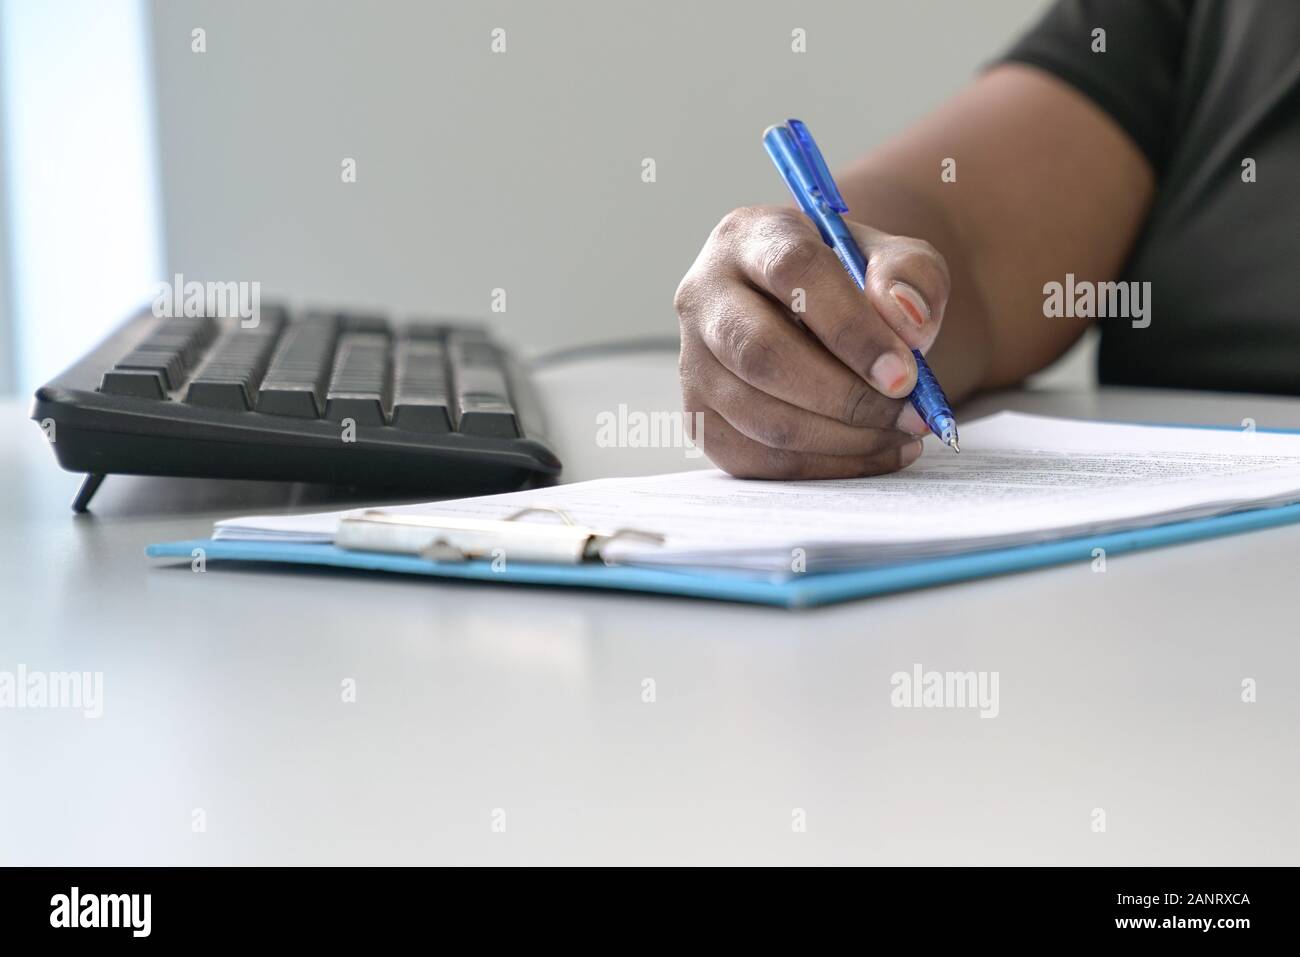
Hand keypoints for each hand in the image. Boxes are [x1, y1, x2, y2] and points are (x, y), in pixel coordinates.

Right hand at [675, 205, 949, 478]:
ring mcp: (693, 362)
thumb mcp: (894, 259)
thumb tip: (908, 326)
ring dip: (842, 439)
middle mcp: (705, 296)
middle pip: (760, 354)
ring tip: (901, 434)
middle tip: (908, 415)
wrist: (813, 315)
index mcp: (750, 237)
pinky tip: (874, 452)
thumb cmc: (853, 283)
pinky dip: (825, 467)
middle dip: (844, 396)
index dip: (850, 328)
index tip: (905, 374)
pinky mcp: (700, 417)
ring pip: (760, 417)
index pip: (792, 272)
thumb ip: (912, 277)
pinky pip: (758, 460)